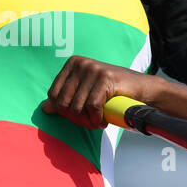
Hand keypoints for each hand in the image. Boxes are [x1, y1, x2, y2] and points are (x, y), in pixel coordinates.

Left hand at [41, 56, 159, 128]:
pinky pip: (92, 107)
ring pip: (77, 106)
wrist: (142, 88)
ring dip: (87, 121)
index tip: (78, 117)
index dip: (64, 112)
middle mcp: (81, 63)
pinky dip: (96, 119)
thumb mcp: (85, 92)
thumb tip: (44, 108)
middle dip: (75, 119)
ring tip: (96, 122)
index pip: (53, 95)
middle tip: (88, 123)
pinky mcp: (105, 78)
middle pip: (63, 102)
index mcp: (72, 64)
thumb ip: (65, 98)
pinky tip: (103, 121)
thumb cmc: (112, 91)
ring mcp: (93, 69)